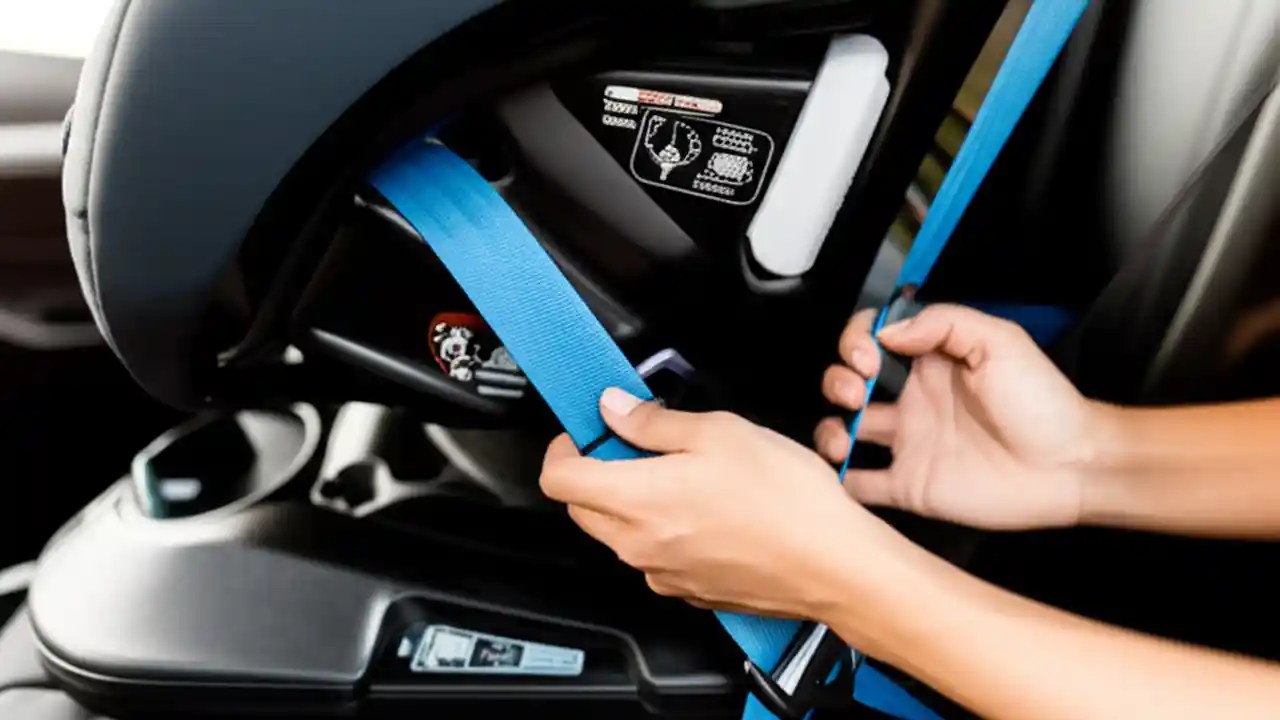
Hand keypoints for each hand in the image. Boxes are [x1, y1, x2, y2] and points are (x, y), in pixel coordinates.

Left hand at [540, 389, 914, 620]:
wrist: (835, 565)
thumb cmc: (787, 500)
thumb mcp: (720, 431)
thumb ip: (654, 421)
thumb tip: (614, 408)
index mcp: (637, 499)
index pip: (557, 478)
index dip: (564, 447)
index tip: (588, 430)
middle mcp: (639, 544)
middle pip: (581, 507)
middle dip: (596, 471)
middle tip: (638, 444)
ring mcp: (662, 573)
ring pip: (617, 532)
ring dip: (631, 501)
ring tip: (684, 475)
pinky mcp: (687, 591)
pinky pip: (653, 555)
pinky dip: (663, 530)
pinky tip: (707, 509)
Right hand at [815, 304, 1109, 529]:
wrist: (1070, 466)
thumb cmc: (1042, 401)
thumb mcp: (1000, 341)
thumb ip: (944, 323)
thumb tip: (888, 334)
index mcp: (931, 363)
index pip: (875, 340)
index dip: (857, 341)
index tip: (869, 356)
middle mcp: (914, 401)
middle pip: (849, 383)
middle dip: (837, 380)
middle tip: (857, 390)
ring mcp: (910, 444)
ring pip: (845, 432)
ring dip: (829, 429)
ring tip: (842, 436)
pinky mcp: (911, 486)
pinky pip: (863, 485)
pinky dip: (840, 482)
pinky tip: (838, 472)